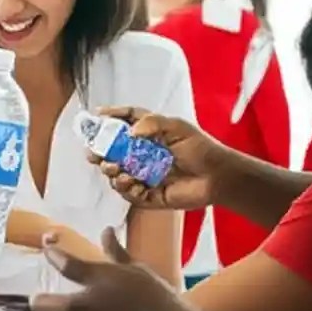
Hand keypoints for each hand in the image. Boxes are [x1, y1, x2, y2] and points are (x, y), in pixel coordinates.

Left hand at [30, 227, 182, 310]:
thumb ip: (116, 252)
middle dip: (36, 299)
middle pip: (42, 303)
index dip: (52, 254)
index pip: (65, 264)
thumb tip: (106, 230)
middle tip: (39, 296)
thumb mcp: (137, 270)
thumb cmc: (157, 298)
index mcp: (98, 279)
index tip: (48, 250)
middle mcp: (85, 304)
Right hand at [88, 106, 230, 211]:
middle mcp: (142, 155)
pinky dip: (125, 188)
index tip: (96, 115)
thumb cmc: (201, 149)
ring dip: (110, 171)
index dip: (110, 118)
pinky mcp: (148, 195)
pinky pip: (129, 193)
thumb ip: (153, 124)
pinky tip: (129, 182)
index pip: (124, 123)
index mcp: (149, 135)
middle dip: (100, 152)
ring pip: (116, 174)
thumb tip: (130, 132)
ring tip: (113, 168)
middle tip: (94, 153)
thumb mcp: (178, 128)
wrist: (218, 177)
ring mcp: (143, 175)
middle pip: (113, 152)